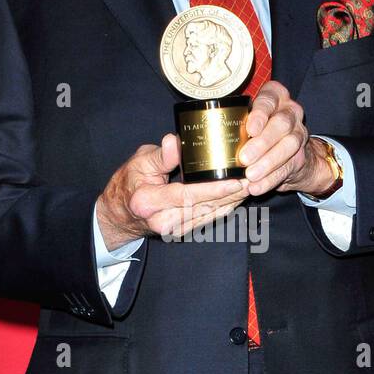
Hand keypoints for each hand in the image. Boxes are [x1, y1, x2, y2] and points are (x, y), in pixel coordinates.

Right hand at [96, 133, 249, 247]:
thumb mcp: (138, 162)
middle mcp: (162, 220)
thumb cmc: (129, 183)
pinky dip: (224, 208)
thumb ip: (160, 155)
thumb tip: (175, 142)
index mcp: (149, 201)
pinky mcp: (181, 232)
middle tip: (253, 179)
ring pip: (209, 214)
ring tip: (251, 186)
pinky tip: (237, 197)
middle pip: (204, 207)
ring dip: (232, 202)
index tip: (236, 181)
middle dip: (231, 195)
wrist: (120, 214)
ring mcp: (173, 229)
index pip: (187, 195)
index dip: (214, 189)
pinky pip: (207, 219)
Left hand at [236, 81, 330, 197]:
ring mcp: (299, 133)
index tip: (250, 130)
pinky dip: (270, 179)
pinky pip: (288, 168)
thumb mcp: (248, 119)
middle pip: (281, 123)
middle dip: (262, 142)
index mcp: (275, 97)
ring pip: (289, 145)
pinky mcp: (301, 156)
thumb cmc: (259, 130)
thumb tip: (208, 135)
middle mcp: (290, 112)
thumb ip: (235, 121)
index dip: (260, 114)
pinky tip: (257, 187)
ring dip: (268, 162)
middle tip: (244, 158)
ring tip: (250, 175)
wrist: (289, 151)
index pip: (269, 99)